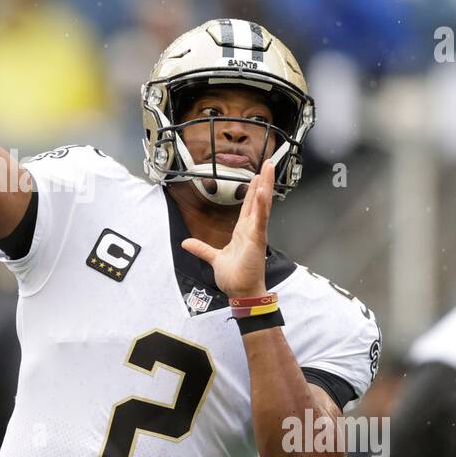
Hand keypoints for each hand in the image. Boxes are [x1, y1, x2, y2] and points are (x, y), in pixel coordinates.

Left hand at [180, 152, 276, 297]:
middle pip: (258, 200)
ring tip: (269, 169)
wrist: (241, 292)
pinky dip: (261, 205)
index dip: (253, 190)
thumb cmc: (234, 277)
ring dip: (266, 186)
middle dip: (264, 181)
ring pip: (262, 205)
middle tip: (269, 164)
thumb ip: (201, 248)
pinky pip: (259, 219)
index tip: (257, 175)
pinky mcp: (257, 239)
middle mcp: (252, 229)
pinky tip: (262, 191)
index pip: (249, 206)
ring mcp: (256, 233)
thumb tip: (186, 243)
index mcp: (243, 232)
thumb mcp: (213, 258)